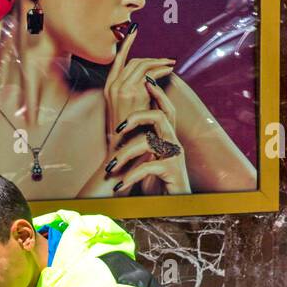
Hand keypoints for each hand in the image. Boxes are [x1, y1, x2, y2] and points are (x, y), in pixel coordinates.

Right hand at [102, 25, 176, 154]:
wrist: (121, 151)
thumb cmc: (126, 134)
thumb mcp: (126, 110)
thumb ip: (133, 93)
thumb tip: (149, 80)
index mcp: (108, 88)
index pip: (118, 60)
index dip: (126, 44)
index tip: (133, 30)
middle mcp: (112, 85)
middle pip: (135, 60)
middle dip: (152, 58)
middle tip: (167, 61)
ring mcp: (120, 87)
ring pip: (142, 64)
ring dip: (159, 63)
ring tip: (171, 65)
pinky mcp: (130, 92)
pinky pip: (148, 73)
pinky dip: (160, 70)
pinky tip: (168, 72)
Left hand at [105, 77, 190, 195]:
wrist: (173, 206)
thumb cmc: (158, 182)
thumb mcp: (148, 159)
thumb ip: (142, 143)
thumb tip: (122, 128)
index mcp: (168, 137)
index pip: (165, 109)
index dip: (157, 93)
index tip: (144, 81)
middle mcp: (174, 143)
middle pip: (161, 116)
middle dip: (138, 116)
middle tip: (119, 127)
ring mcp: (175, 156)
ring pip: (150, 142)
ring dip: (127, 153)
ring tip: (111, 167)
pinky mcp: (173, 171)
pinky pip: (149, 167)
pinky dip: (132, 176)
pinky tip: (120, 185)